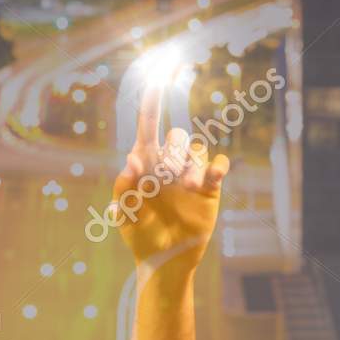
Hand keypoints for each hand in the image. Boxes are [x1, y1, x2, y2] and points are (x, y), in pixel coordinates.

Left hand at [110, 67, 229, 276]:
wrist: (163, 262)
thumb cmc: (139, 237)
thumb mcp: (124, 216)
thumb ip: (122, 188)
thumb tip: (130, 160)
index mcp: (145, 164)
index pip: (148, 127)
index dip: (152, 102)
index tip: (158, 78)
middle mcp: (169, 164)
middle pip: (176, 135)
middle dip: (170, 152)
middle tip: (163, 180)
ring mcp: (190, 175)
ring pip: (195, 147)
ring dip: (187, 164)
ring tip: (184, 188)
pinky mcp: (208, 188)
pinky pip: (217, 165)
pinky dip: (215, 165)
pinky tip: (205, 178)